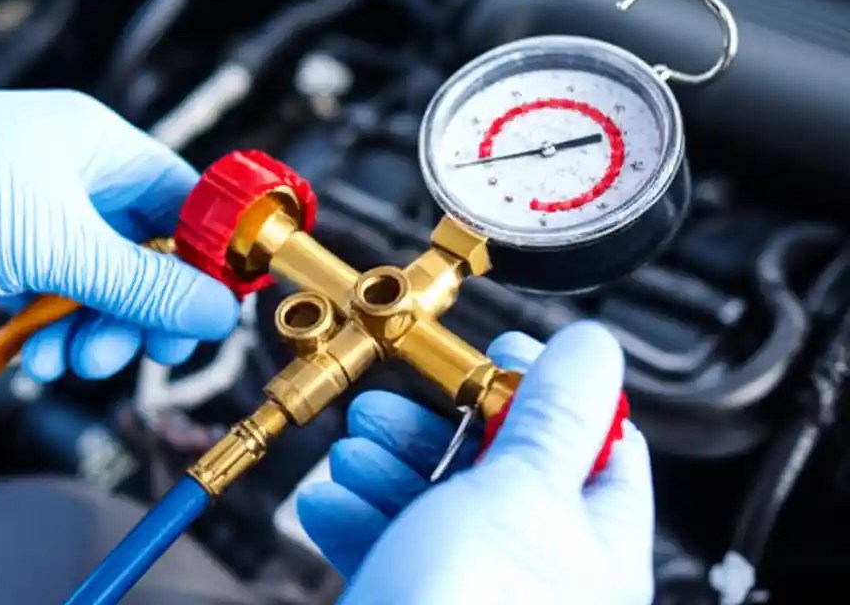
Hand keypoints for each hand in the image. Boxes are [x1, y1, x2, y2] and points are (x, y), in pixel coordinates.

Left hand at [0, 0, 238, 380]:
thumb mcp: (50, 244)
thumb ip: (139, 282)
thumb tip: (217, 309)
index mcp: (103, 150)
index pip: (188, 207)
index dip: (207, 263)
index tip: (208, 317)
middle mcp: (76, 175)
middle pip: (147, 256)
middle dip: (139, 313)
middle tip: (119, 353)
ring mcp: (35, 209)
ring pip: (96, 282)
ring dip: (90, 329)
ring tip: (59, 359)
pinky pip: (48, 293)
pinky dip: (47, 326)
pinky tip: (30, 352)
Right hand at [296, 322, 653, 604]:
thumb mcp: (520, 494)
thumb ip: (555, 416)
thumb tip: (592, 348)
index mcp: (597, 546)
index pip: (597, 442)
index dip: (547, 385)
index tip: (496, 349)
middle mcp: (541, 572)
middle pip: (500, 466)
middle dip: (441, 424)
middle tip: (400, 400)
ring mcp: (475, 593)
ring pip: (437, 504)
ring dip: (388, 464)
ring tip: (354, 447)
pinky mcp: (414, 603)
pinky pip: (391, 546)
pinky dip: (357, 516)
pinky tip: (330, 501)